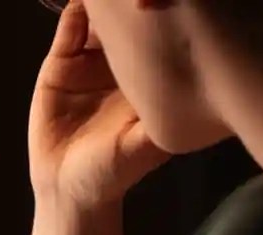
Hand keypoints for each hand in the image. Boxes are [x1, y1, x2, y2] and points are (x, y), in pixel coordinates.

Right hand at [29, 1, 168, 208]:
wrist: (68, 189)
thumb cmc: (116, 171)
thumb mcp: (149, 142)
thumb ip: (166, 115)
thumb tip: (203, 86)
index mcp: (149, 77)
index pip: (160, 35)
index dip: (166, 15)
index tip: (174, 0)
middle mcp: (121, 65)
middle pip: (130, 21)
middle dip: (136, 3)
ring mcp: (89, 63)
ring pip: (99, 19)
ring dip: (106, 2)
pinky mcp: (60, 65)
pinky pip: (69, 31)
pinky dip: (76, 12)